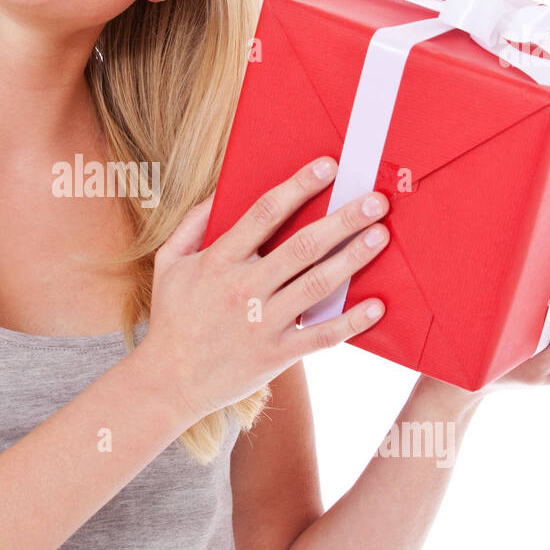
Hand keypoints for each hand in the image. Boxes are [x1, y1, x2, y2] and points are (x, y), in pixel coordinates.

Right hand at [140, 154, 389, 423]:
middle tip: (376, 200)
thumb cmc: (171, 318)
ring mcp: (262, 323)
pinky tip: (376, 306)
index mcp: (218, 261)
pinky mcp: (276, 355)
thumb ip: (193, 224)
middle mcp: (243, 288)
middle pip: (302, 246)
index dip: (299, 186)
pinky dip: (351, 322)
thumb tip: (222, 190)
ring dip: (353, 259)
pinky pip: (321, 336)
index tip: (328, 167)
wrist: (168, 382)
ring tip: (380, 236)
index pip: (264, 213)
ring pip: (317, 285)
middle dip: (343, 220)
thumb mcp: (169, 263)